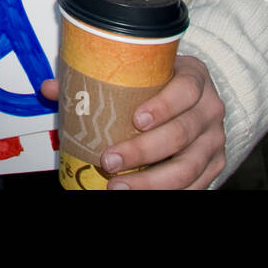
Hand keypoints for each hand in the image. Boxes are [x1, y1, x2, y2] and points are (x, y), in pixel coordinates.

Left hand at [39, 54, 225, 188]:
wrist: (196, 98)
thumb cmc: (162, 83)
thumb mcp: (140, 73)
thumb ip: (97, 79)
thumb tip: (52, 88)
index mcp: (194, 78)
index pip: (185, 89)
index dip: (163, 106)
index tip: (135, 120)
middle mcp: (210, 108)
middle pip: (182, 133)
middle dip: (143, 151)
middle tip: (108, 160)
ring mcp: (214, 139)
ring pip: (188, 166)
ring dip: (151, 182)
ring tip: (118, 187)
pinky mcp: (214, 164)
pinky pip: (195, 185)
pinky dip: (167, 193)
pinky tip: (140, 194)